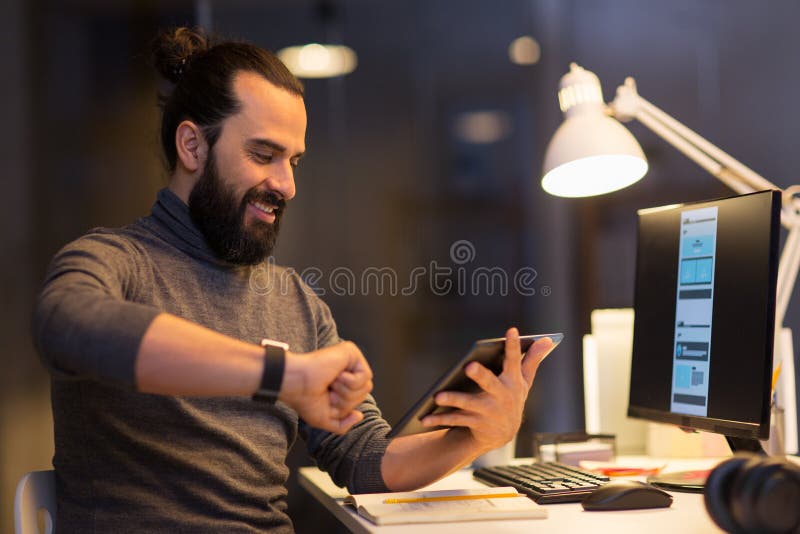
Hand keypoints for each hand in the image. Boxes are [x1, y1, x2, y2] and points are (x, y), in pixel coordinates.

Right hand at [279, 341, 373, 433]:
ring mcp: (350, 358)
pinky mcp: (351, 351)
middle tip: (328, 391)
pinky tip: (335, 375)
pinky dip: (350, 382)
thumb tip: (359, 415)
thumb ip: (343, 424)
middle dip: (346, 400)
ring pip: (367, 386)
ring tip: (331, 382)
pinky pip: (365, 375)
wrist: (295, 384)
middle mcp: (348, 367)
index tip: (327, 399)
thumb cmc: (304, 398)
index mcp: (343, 380)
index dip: (345, 406)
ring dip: (346, 392)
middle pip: (365, 392)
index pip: (359, 398)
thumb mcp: (324, 419)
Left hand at [421, 327, 554, 453]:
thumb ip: (532, 360)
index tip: (511, 331)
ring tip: (438, 396)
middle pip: (490, 384)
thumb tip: (548, 339)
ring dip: (454, 400)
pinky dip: (439, 419)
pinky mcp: (475, 424)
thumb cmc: (512, 398)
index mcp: (512, 383)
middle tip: (469, 365)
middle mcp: (501, 397)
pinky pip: (454, 420)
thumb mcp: (523, 381)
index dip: (513, 347)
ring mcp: (488, 412)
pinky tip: (425, 416)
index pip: (514, 361)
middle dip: (480, 375)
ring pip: (469, 405)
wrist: (503, 435)